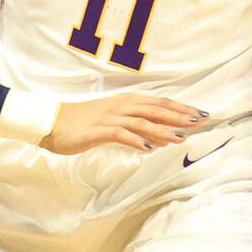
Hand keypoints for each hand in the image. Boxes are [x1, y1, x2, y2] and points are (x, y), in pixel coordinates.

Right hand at [38, 94, 203, 155]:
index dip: (180, 108)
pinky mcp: (98, 130)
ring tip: (180, 138)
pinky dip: (136, 140)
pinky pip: (120, 134)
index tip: (199, 114)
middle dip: (178, 116)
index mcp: (125, 102)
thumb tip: (159, 139)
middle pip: (155, 109)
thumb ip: (135, 128)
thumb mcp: (111, 122)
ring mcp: (109, 117)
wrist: (52, 122)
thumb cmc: (82, 122)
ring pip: (142, 122)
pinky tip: (148, 148)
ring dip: (162, 129)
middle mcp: (120, 106)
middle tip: (199, 121)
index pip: (158, 103)